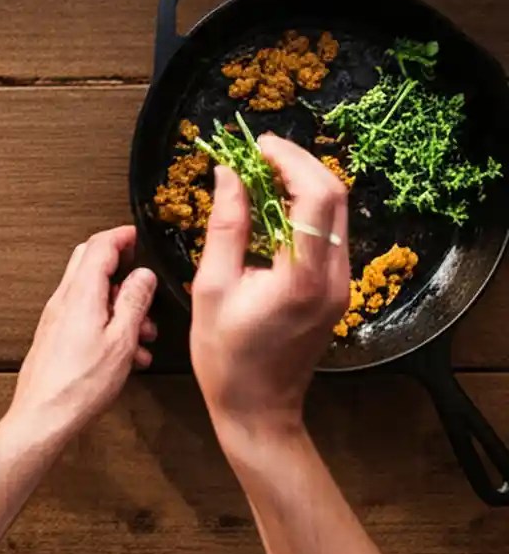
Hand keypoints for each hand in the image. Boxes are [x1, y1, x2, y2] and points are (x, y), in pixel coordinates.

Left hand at [7, 225, 158, 443]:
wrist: (44, 416)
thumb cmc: (78, 385)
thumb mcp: (121, 341)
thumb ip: (134, 304)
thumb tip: (143, 277)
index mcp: (80, 294)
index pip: (98, 246)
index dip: (121, 236)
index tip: (137, 236)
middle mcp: (63, 301)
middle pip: (89, 263)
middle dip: (120, 267)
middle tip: (142, 278)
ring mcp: (56, 318)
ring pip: (90, 294)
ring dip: (120, 305)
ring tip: (143, 331)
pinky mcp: (55, 337)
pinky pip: (84, 317)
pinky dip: (107, 324)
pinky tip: (126, 352)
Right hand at [190, 134, 349, 441]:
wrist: (257, 408)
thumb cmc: (225, 356)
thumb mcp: (211, 287)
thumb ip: (225, 227)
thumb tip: (228, 175)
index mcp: (303, 277)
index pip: (315, 197)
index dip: (290, 161)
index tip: (256, 145)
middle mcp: (334, 277)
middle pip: (335, 196)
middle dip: (297, 164)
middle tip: (257, 152)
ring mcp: (341, 284)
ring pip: (336, 212)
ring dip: (301, 184)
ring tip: (258, 174)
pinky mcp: (336, 289)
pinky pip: (328, 233)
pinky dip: (303, 209)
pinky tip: (270, 207)